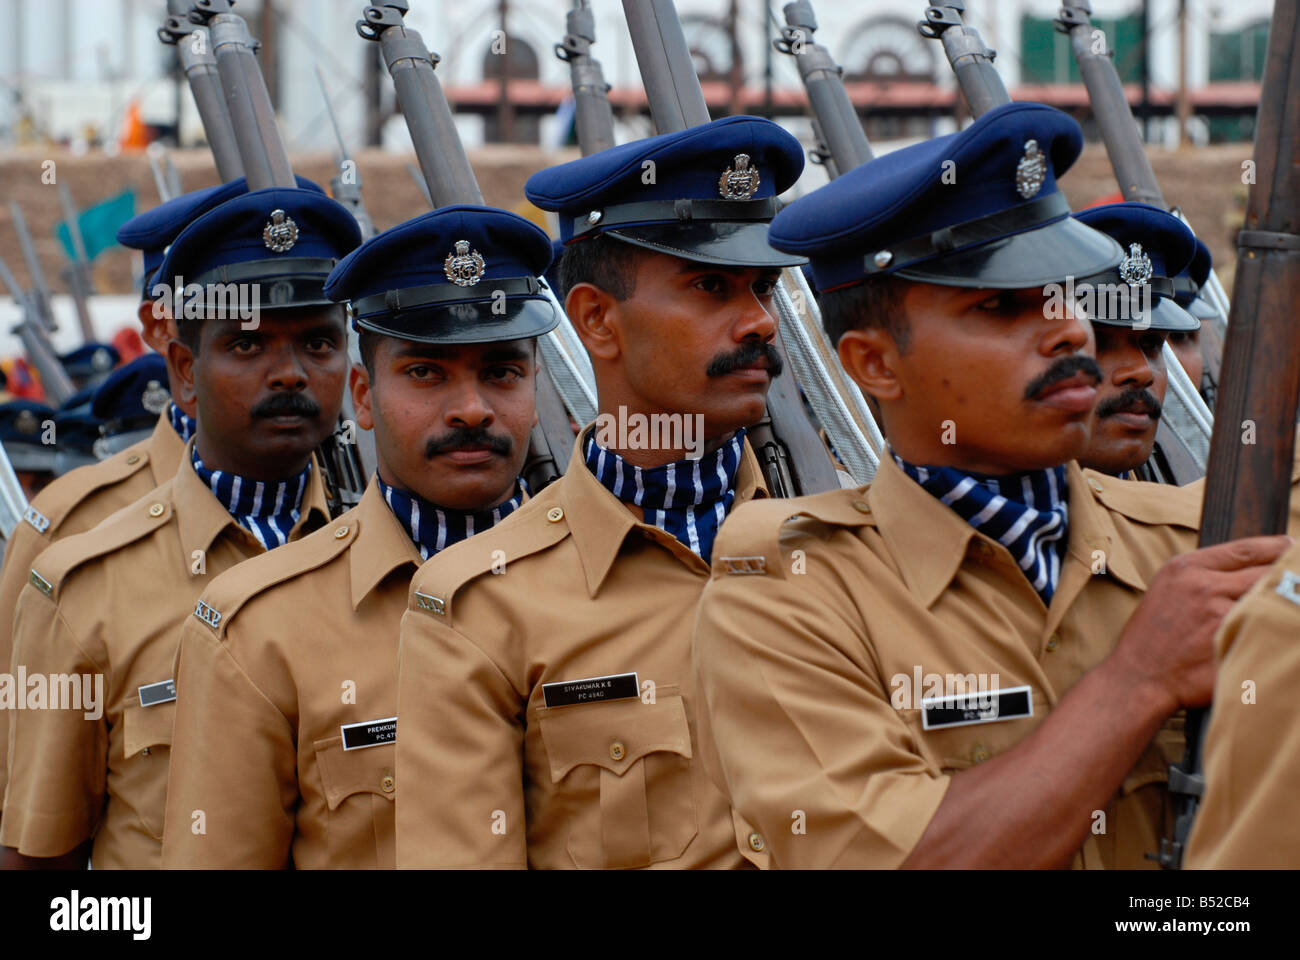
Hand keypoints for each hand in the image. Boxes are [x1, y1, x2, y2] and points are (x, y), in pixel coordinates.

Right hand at [1113, 535, 1291, 712]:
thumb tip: (1254, 567)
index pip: (1246, 549)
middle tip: (1298, 582)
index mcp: (1187, 568)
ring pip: (1272, 603)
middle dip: (1289, 577)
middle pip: (1267, 574)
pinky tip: (1279, 634)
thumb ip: (1206, 575)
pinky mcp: (1233, 644)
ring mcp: (1220, 617)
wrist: (1139, 676)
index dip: (1278, 548)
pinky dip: (1278, 631)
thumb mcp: (1169, 589)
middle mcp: (1204, 587)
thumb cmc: (1153, 635)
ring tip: (1288, 611)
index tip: (1294, 548)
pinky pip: (1268, 632)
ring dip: (1284, 607)